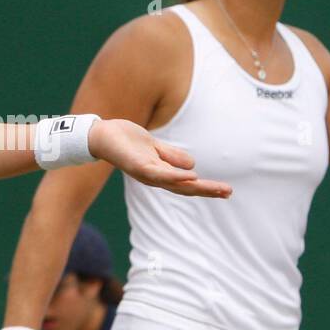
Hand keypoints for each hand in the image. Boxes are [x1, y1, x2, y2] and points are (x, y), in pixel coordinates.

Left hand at [88, 118, 231, 197]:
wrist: (101, 136)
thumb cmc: (126, 141)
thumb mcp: (155, 147)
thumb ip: (172, 156)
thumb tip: (194, 165)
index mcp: (160, 173)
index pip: (187, 184)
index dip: (206, 188)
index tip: (226, 191)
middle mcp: (155, 177)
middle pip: (185, 188)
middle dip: (207, 191)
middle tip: (228, 193)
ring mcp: (147, 173)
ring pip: (176, 184)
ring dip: (197, 186)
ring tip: (216, 189)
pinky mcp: (139, 165)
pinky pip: (160, 173)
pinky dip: (176, 176)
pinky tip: (191, 176)